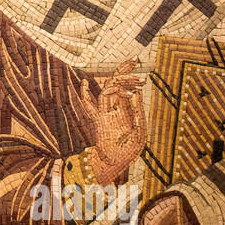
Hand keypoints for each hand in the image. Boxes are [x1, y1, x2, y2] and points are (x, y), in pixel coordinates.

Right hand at [86, 58, 146, 182]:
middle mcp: (114, 109)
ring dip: (118, 79)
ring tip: (130, 70)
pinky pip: (89, 106)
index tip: (140, 70)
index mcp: (125, 110)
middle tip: (134, 59)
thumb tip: (137, 92)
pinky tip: (85, 83)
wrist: (116, 165)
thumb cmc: (128, 151)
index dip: (132, 77)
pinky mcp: (97, 121)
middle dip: (124, 70)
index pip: (127, 88)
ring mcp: (105, 113)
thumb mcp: (139, 130)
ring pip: (107, 90)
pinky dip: (84, 95)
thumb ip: (137, 111)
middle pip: (117, 84)